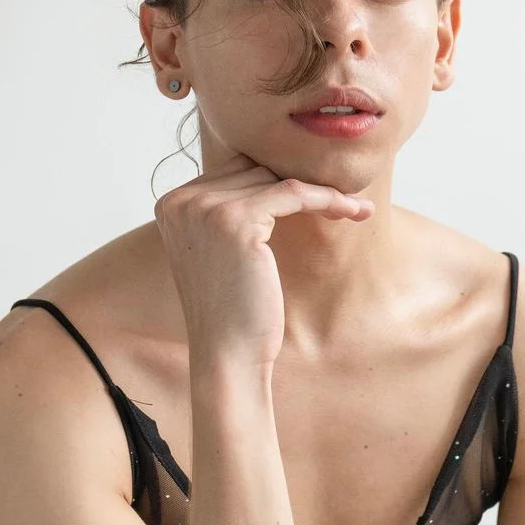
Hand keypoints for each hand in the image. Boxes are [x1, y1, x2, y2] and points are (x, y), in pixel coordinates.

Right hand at [153, 152, 373, 376]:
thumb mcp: (221, 251)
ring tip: (354, 208)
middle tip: (342, 202)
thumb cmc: (232, 309)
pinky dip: (327, 198)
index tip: (316, 194)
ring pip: (276, 179)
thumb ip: (230, 211)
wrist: (228, 356)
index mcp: (171, 204)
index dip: (276, 181)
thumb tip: (274, 174)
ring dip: (320, 191)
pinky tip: (353, 211)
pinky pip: (293, 193)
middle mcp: (181, 201)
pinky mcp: (235, 221)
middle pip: (254, 169)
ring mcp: (205, 209)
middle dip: (299, 185)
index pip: (233, 170)